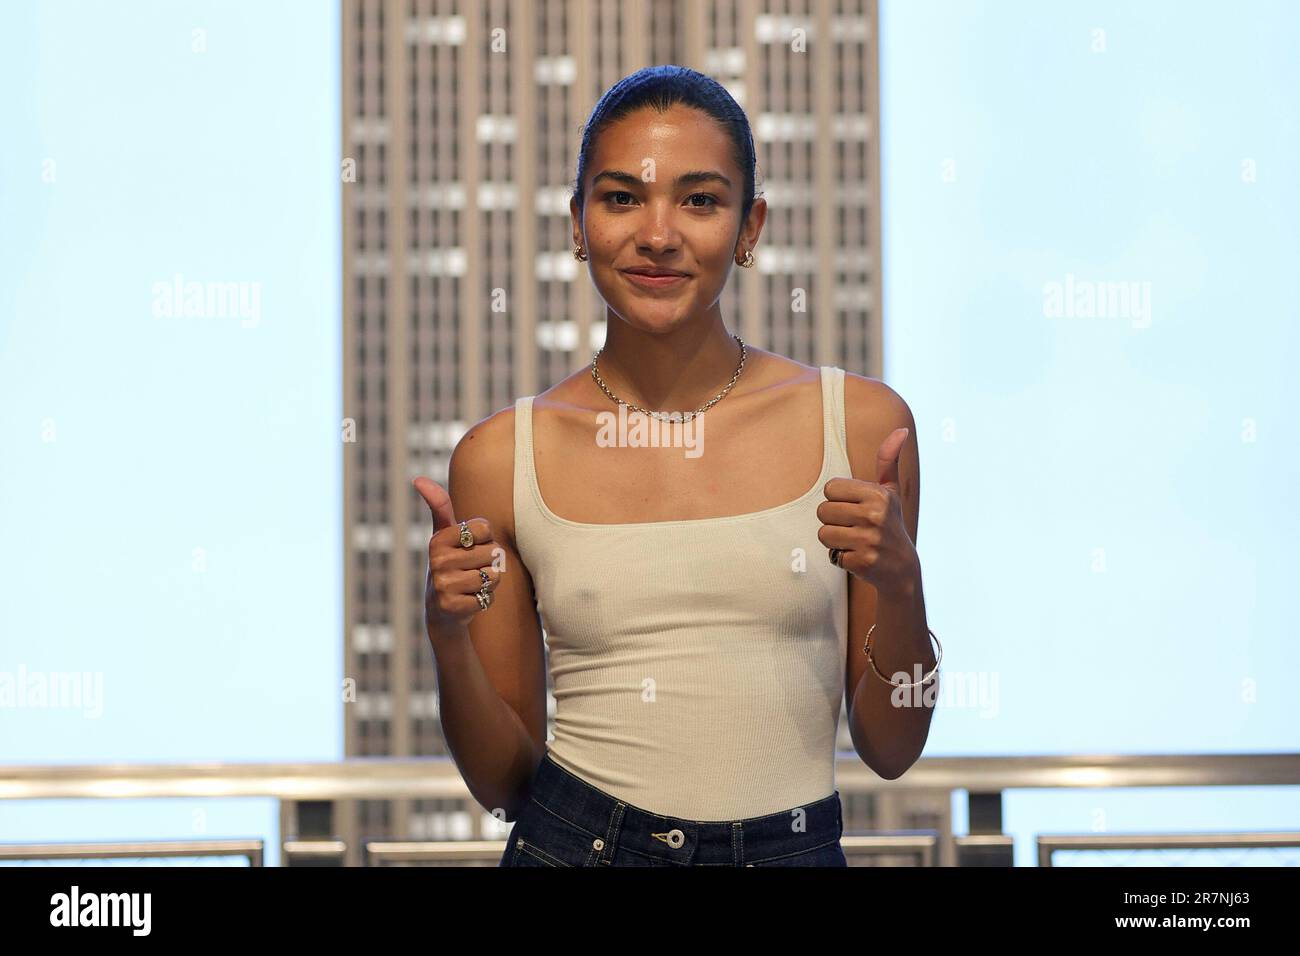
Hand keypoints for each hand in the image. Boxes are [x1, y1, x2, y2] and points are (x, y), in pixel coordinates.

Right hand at [412, 476, 502, 644]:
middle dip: (489, 562)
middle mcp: (437, 560)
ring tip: (472, 585)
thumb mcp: (443, 536)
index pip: (485, 528)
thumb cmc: (449, 565)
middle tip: (471, 570)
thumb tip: (418, 479)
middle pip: (493, 552)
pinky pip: (488, 596)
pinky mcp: (452, 606)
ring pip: (494, 575)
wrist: (443, 611)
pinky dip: (485, 599)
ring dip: (490, 582)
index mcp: (438, 539)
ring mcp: (443, 584)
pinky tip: (469, 600)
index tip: (470, 547)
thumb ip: (439, 506)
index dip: (486, 539)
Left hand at [816, 427, 918, 596]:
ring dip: (834, 541)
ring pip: (823, 533)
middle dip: (834, 521)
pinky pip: (832, 555)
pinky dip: (840, 558)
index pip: (830, 489)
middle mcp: (874, 515)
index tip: (854, 508)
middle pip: (823, 511)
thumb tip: (901, 431)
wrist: (902, 567)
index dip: (837, 500)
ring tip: (854, 541)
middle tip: (854, 528)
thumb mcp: (890, 491)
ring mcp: (869, 540)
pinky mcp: (862, 562)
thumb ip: (888, 461)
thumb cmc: (890, 523)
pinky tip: (858, 557)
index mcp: (878, 494)